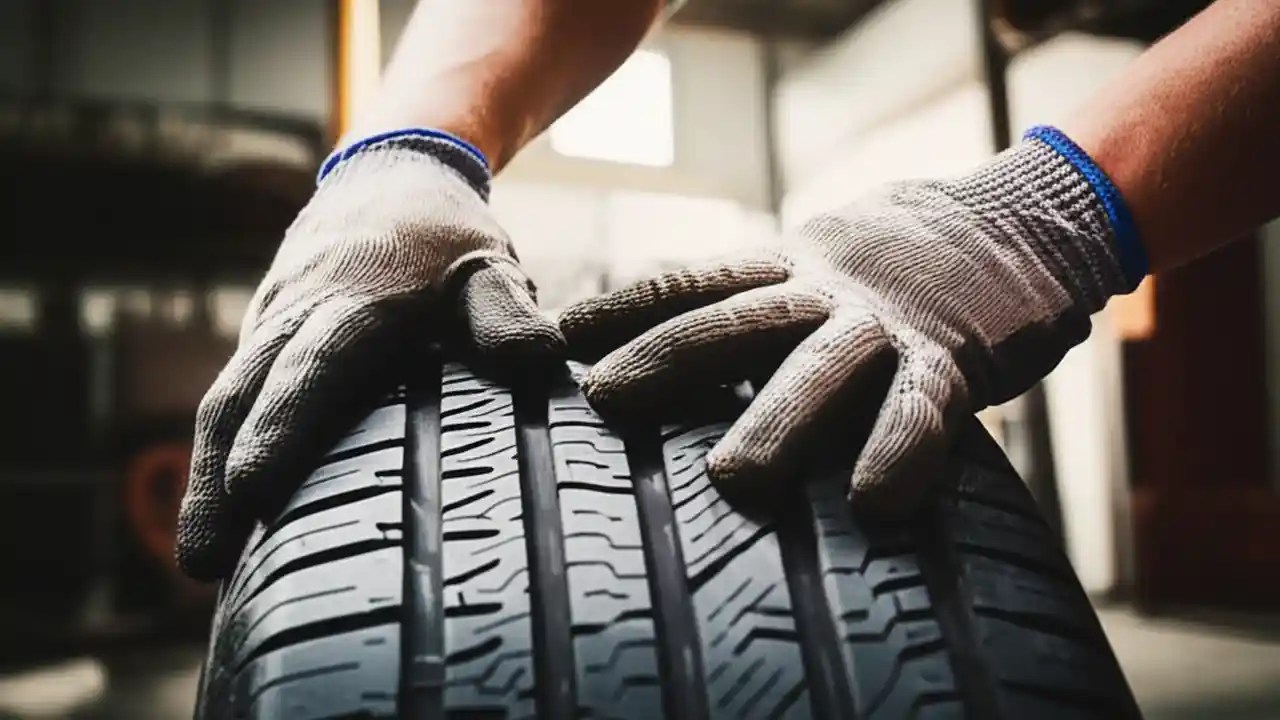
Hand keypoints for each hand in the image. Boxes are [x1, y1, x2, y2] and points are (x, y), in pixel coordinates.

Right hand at [177, 133, 562, 579]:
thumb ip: (505, 314)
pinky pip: (233, 393)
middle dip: (219, 477)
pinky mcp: (262, 334)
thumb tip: (538, 358)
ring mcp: (271, 322)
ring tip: (202, 558)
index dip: (283, 426)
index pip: (314, 366)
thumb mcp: (487, 266)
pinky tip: (222, 511)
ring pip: (227, 399)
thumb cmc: (445, 235)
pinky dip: (221, 451)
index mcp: (356, 300)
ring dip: (205, 475)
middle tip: (206, 560)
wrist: (389, 173)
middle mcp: (298, 312)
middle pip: (245, 396)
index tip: (254, 488)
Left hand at [561, 129, 1139, 514]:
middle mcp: (828, 291)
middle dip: (667, 358)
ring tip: (731, 479)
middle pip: (737, 319)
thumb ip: (763, 301)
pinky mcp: (956, 360)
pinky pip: (925, 408)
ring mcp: (889, 324)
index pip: (695, 280)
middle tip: (602, 399)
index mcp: (790, 266)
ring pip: (824, 366)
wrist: (1025, 219)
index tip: (563, 335)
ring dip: (778, 419)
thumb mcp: (821, 265)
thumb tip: (678, 345)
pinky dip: (900, 450)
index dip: (627, 305)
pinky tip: (872, 504)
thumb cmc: (906, 263)